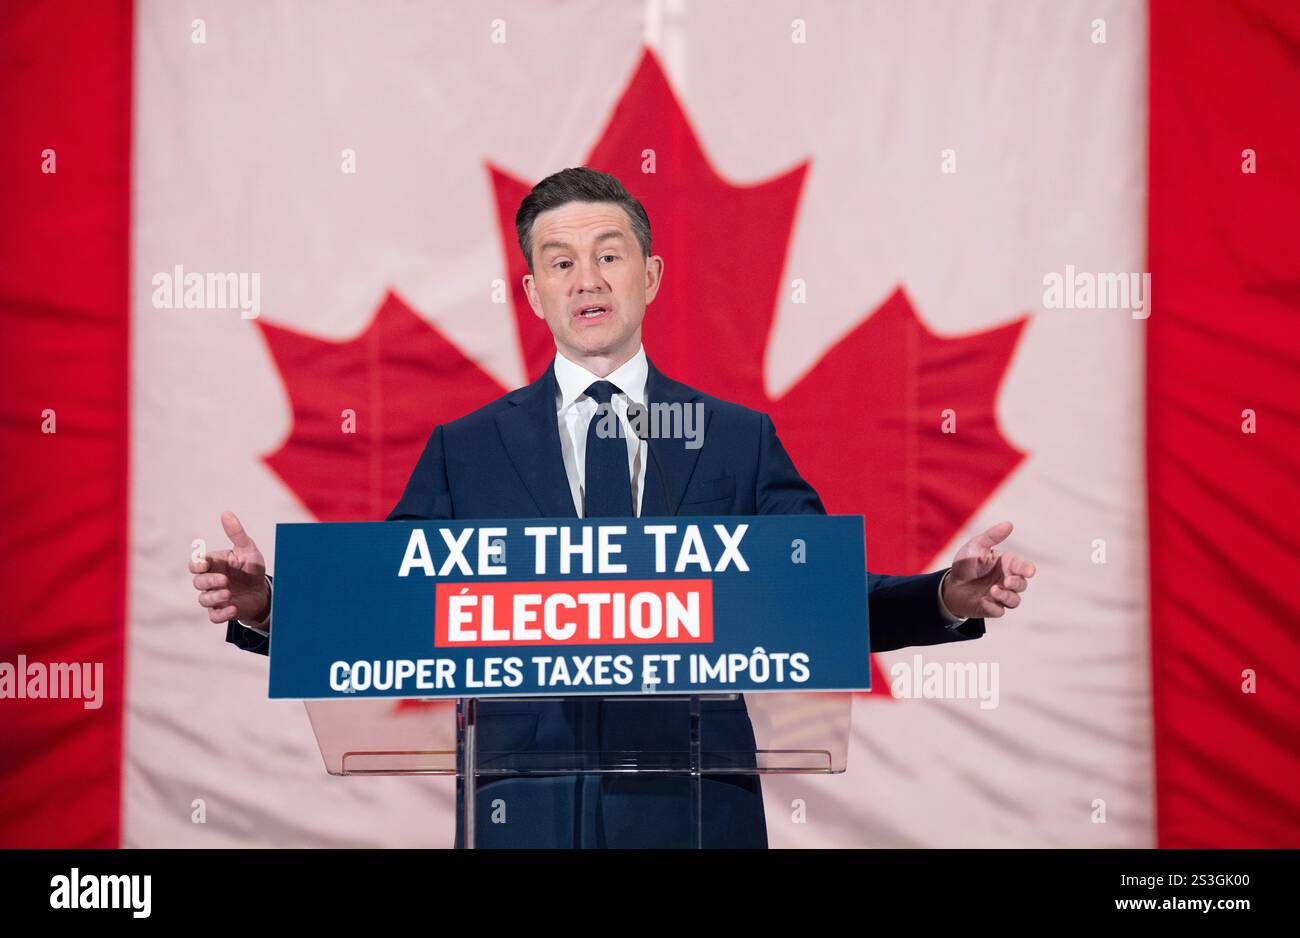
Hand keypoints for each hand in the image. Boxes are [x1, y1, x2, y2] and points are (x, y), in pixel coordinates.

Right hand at [189, 511, 269, 625]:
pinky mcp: (222, 611)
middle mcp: (210, 581)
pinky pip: (214, 616)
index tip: (204, 564)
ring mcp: (215, 597)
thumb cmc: (251, 568)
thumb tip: (226, 513)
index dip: (196, 565)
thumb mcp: (248, 549)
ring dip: (214, 597)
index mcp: (213, 565)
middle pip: (198, 582)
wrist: (263, 590)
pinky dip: (221, 614)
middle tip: (225, 580)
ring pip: (203, 600)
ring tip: (229, 594)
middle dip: (209, 581)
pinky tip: (233, 608)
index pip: (195, 564)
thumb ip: (236, 534)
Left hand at [942, 521, 1035, 618]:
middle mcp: (1006, 581)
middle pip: (1021, 585)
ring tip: (993, 590)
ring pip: (1014, 601)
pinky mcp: (989, 608)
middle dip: (1017, 583)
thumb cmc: (966, 563)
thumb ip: (991, 536)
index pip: (1023, 567)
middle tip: (1006, 581)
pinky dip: (993, 608)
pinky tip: (984, 601)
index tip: (1029, 571)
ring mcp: (999, 596)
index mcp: (1006, 565)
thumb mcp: (975, 546)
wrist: (949, 584)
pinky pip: (998, 612)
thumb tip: (1009, 524)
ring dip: (1007, 597)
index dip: (1027, 569)